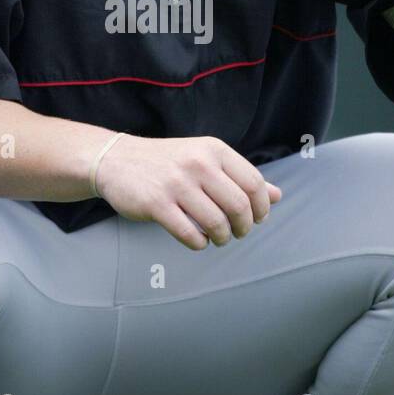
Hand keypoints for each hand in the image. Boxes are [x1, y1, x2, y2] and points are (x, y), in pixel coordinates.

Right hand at [94, 134, 282, 251]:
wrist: (116, 160)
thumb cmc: (167, 163)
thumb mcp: (206, 160)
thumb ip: (240, 177)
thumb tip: (277, 197)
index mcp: (213, 150)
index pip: (253, 182)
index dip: (261, 208)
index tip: (257, 219)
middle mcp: (198, 163)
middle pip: (239, 205)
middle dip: (244, 227)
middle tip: (238, 233)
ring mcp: (176, 184)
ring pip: (217, 222)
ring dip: (223, 238)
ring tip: (219, 238)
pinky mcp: (156, 204)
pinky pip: (190, 234)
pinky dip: (200, 243)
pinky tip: (198, 239)